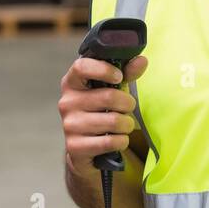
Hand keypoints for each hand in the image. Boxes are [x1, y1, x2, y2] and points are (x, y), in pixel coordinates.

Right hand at [58, 54, 147, 178]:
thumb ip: (126, 73)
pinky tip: (116, 139)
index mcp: (72, 82)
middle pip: (109, 97)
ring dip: (127, 125)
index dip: (104, 69)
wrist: (86, 145)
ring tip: (122, 125)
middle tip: (127, 108)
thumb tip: (141, 60)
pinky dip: (121, 141)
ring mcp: (69, 125)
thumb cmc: (100, 109)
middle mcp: (67, 102)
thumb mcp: (112, 89)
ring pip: (113, 121)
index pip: (81, 67)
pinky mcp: (75, 147)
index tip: (119, 76)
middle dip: (128, 104)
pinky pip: (110, 141)